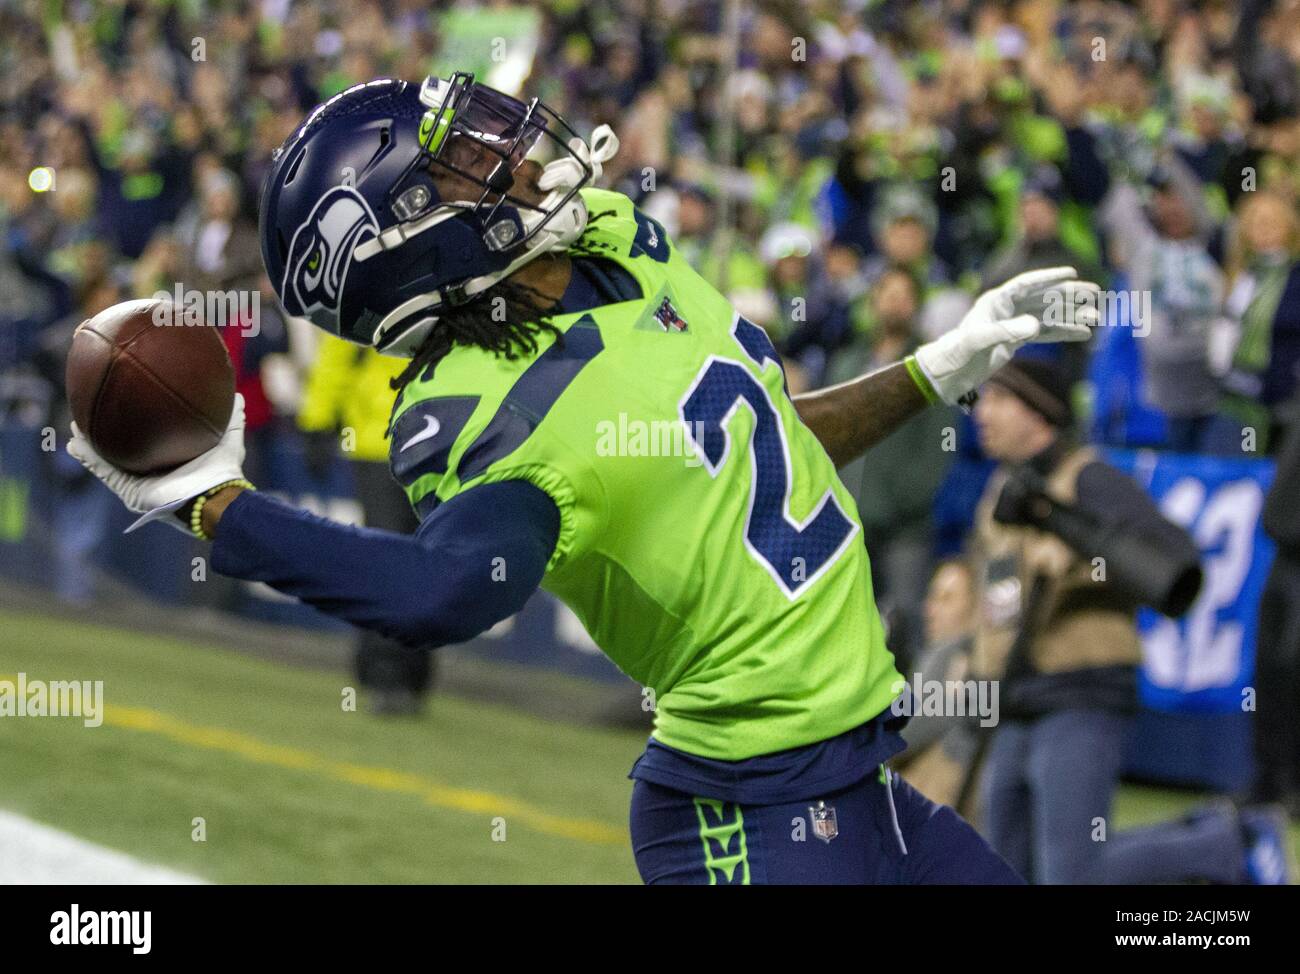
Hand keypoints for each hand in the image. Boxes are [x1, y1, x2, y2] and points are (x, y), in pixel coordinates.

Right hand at [68, 393, 248, 534]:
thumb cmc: (223, 472)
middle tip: (93, 413)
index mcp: (171, 458)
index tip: (125, 403)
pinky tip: (75, 444)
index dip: (135, 424)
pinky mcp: (131, 492)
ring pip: (107, 459)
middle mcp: (152, 470)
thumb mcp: (229, 439)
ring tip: (74, 427)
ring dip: (89, 444)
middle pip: (122, 448)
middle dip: (107, 432)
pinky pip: (105, 472)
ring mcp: (139, 482)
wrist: (214, 497)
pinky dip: (89, 458)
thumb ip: (232, 419)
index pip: (148, 439)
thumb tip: (237, 396)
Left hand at [913, 267, 1098, 405]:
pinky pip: (1045, 333)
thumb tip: (1036, 326)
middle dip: (1069, 296)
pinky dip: (1063, 333)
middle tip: (1096, 293)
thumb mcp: (979, 340)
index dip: (1049, 277)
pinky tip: (1082, 334)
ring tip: (1095, 318)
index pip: (1027, 284)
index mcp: (996, 301)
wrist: (949, 373)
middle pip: (1043, 298)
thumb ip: (1007, 331)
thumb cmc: (958, 353)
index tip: (1072, 273)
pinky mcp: (1015, 340)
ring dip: (1071, 317)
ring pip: (1048, 316)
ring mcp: (1013, 324)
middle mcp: (1007, 309)